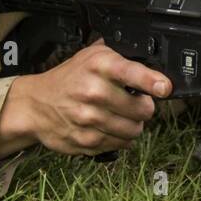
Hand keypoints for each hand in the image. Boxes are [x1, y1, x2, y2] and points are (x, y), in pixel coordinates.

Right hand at [1, 42, 169, 155]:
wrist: (35, 105)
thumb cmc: (67, 79)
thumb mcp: (90, 56)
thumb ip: (119, 57)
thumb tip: (151, 63)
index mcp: (99, 66)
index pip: (133, 74)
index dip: (153, 82)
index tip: (164, 88)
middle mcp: (94, 91)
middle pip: (142, 109)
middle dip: (145, 107)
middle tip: (137, 102)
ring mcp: (90, 118)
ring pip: (134, 130)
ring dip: (134, 124)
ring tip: (122, 116)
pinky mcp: (88, 140)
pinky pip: (121, 144)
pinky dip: (120, 137)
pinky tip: (109, 127)